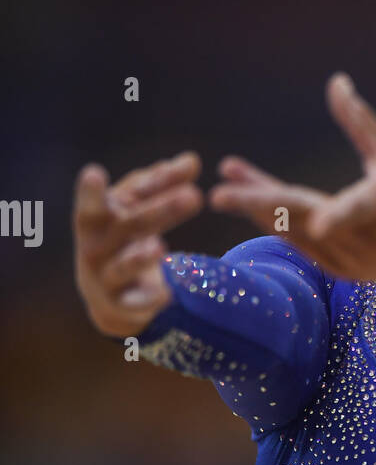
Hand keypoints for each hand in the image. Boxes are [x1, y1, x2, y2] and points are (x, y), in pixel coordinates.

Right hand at [73, 152, 204, 336]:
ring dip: (140, 258)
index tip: (94, 173)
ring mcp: (105, 278)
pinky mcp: (121, 305)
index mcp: (96, 220)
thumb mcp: (138, 206)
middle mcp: (94, 248)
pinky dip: (149, 298)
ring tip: (159, 249)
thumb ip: (162, 183)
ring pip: (123, 267)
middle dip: (160, 210)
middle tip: (195, 195)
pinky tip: (166, 294)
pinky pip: (134, 302)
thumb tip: (192, 160)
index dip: (91, 192)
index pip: (95, 204)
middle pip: (127, 226)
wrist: (112, 291)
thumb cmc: (125, 234)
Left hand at [208, 74, 375, 304]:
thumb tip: (335, 81)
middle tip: (219, 195)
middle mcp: (370, 238)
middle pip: (309, 220)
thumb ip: (361, 124)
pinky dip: (273, 220)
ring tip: (229, 177)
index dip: (341, 216)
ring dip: (257, 205)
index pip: (364, 207)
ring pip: (296, 230)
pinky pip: (298, 242)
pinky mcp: (338, 270)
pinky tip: (250, 199)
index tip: (320, 225)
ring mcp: (353, 260)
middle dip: (261, 205)